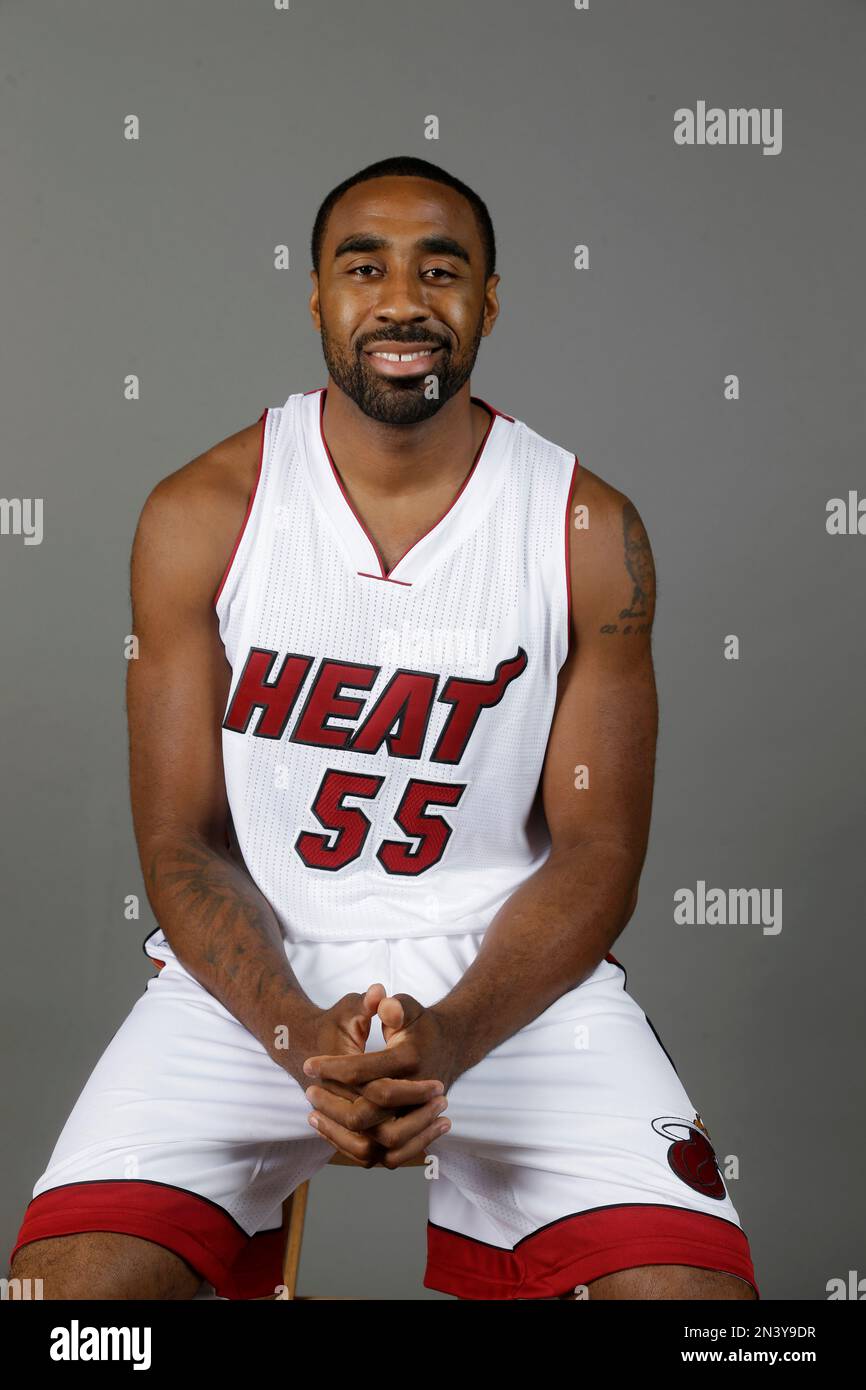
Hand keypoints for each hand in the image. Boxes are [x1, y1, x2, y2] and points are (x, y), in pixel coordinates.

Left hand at [303, 993, 470, 1168]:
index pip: (362, 1071)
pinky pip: (388, 1155)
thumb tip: (380, 998)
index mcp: (410, 1061)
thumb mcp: (409, 1007)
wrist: (451, 1046)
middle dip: (332, 1105)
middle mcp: (416, 1094)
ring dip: (341, 1133)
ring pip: (376, 1142)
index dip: (332, 1069)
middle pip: (366, 1114)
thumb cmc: (421, 1025)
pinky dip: (361, 1149)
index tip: (309, 1065)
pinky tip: (334, 1133)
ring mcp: (418, 1117)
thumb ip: (393, 1005)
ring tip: (314, 1116)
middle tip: (309, 1092)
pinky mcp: (416, 1132)